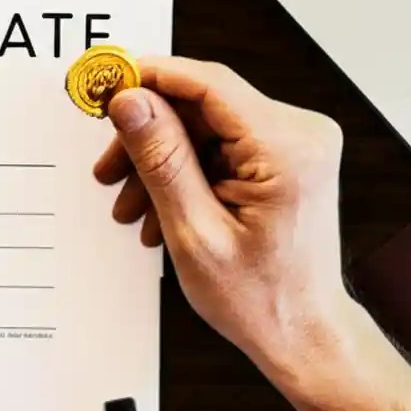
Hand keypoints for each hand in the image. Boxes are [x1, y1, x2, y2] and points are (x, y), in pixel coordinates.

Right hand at [95, 57, 355, 381]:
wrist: (304, 334)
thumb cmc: (262, 300)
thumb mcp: (195, 232)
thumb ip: (162, 160)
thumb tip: (130, 101)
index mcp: (288, 149)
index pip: (209, 84)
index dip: (150, 77)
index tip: (106, 83)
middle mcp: (301, 134)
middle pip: (204, 106)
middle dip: (149, 136)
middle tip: (108, 169)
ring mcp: (297, 144)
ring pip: (208, 127)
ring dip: (163, 160)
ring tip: (132, 205)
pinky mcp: (287, 156)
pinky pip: (223, 145)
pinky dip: (187, 171)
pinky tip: (161, 208)